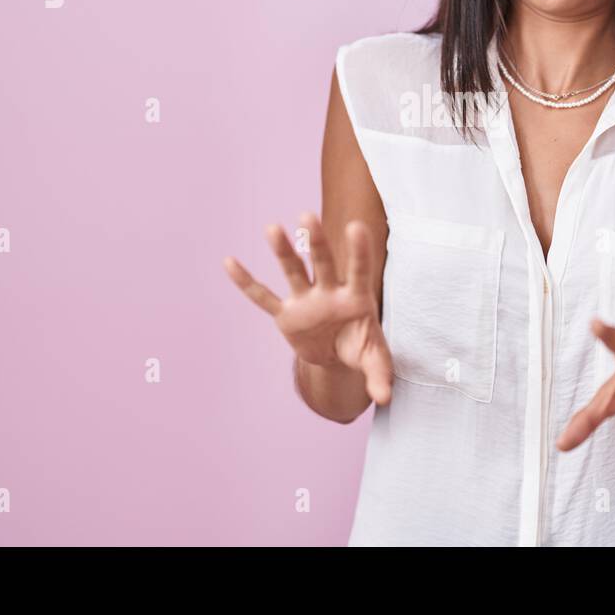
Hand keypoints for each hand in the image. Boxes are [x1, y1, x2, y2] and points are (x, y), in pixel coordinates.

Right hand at [223, 212, 393, 404]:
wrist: (338, 354)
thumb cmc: (360, 347)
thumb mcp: (374, 360)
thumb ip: (380, 375)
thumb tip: (385, 399)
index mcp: (355, 297)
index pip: (358, 270)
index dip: (358, 250)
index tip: (356, 226)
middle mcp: (329, 292)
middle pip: (323, 263)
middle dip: (316, 242)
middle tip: (308, 216)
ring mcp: (305, 300)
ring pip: (293, 272)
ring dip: (283, 252)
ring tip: (272, 228)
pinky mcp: (285, 314)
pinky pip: (263, 297)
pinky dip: (246, 283)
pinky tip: (229, 262)